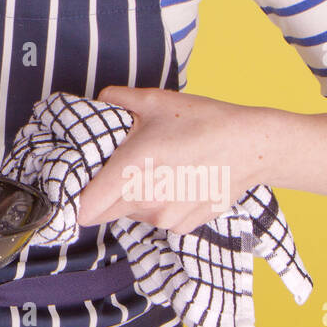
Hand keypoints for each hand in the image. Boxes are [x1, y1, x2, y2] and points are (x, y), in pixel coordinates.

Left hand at [75, 86, 268, 234]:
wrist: (252, 147)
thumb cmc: (203, 121)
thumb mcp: (154, 100)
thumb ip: (115, 99)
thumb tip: (96, 102)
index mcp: (132, 170)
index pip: (85, 207)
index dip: (74, 197)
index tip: (76, 184)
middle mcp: (146, 202)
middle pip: (102, 212)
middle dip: (102, 193)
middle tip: (118, 167)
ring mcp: (166, 219)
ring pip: (128, 214)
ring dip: (130, 198)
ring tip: (154, 169)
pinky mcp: (183, 227)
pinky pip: (154, 219)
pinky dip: (156, 204)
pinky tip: (175, 181)